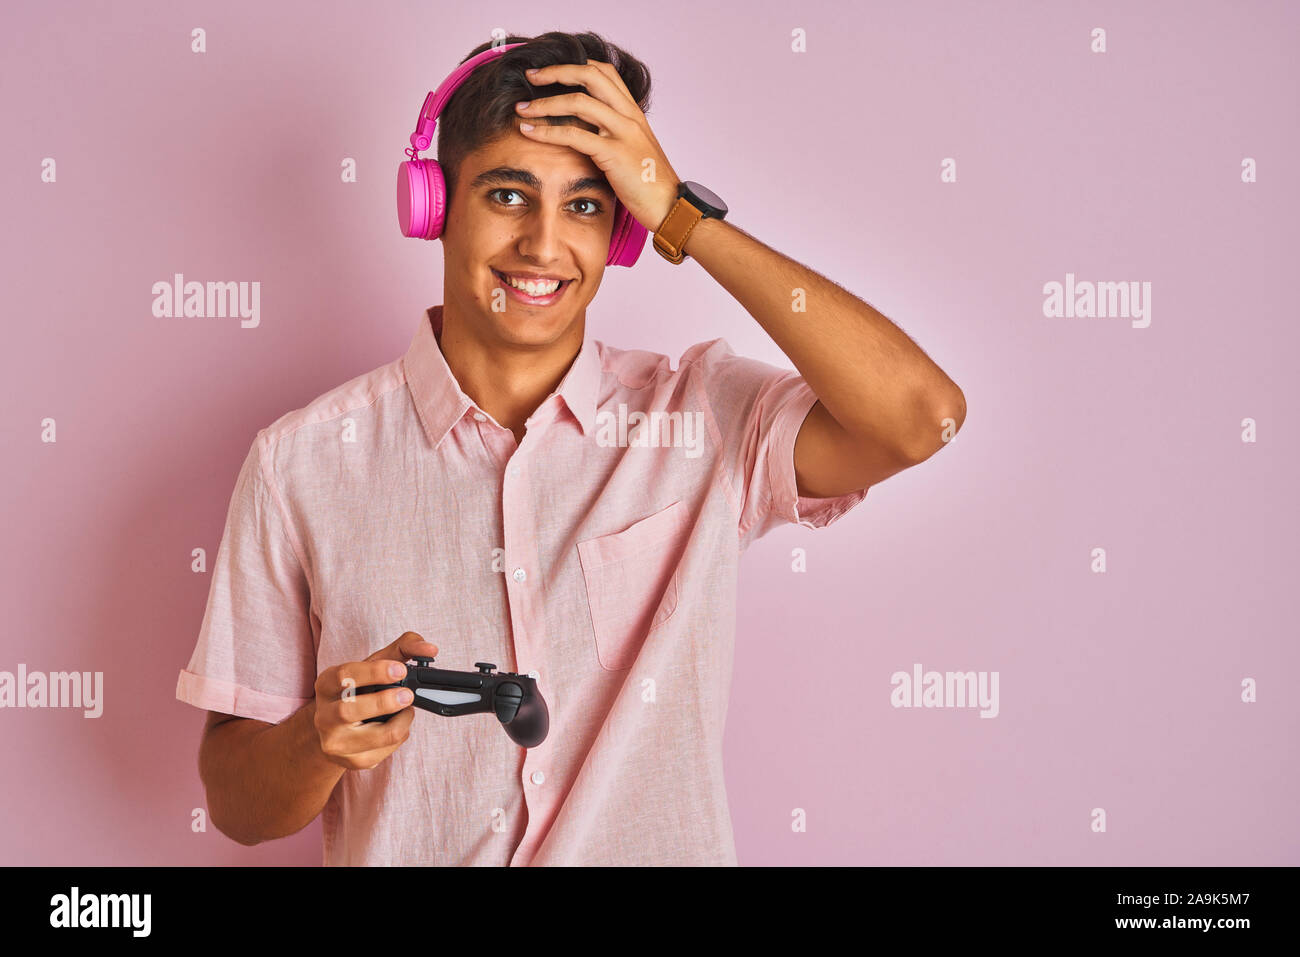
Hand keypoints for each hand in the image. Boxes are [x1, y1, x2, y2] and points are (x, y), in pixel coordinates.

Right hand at [311, 631, 438, 770]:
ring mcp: (335, 742)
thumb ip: (402, 649)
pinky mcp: (351, 762)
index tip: (400, 670)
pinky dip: (399, 736)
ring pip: (373, 737)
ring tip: (407, 710)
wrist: (337, 730)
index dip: (374, 672)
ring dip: (399, 723)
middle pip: (349, 711)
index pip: (345, 676)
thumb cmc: (360, 691)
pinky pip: (384, 751)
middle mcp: (324, 715)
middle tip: (408, 696)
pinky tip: (397, 726)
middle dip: (384, 702)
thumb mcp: (374, 665)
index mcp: (326, 685)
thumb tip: (430, 649)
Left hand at [514, 61, 680, 232]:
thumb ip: (614, 136)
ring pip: (578, 101)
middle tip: (530, 76)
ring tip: (521, 108)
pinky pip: (574, 134)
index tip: (550, 73)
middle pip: (589, 75)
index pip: (604, 72)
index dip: (576, 66)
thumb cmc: (651, 185)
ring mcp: (623, 132)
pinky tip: (529, 132)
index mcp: (633, 112)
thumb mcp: (634, 151)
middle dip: (556, 72)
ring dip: (544, 102)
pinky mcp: (614, 153)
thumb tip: (589, 134)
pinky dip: (547, 131)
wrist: (671, 207)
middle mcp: (629, 115)